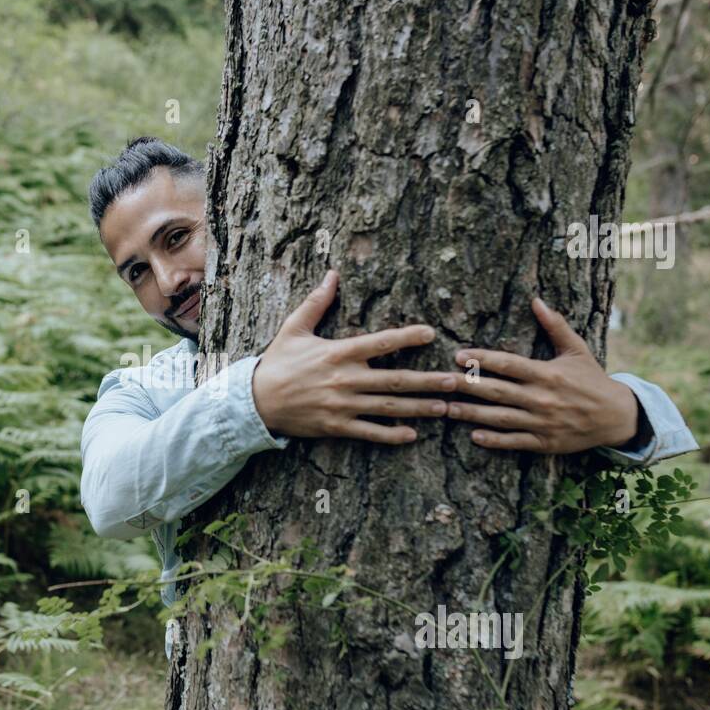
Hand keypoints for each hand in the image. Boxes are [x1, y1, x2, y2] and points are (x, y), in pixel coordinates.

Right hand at [251, 270, 456, 443]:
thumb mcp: (294, 328)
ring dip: (419, 408)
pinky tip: (412, 436)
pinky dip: (391, 435)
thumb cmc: (277, 362)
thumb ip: (316, 302)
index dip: (408, 337)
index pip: (380, 343)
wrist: (254, 401)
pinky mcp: (335, 426)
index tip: (432, 334)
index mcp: (338, 352)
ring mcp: (342, 405)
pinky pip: (369, 432)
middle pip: (395, 380)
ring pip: (388, 407)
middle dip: (427, 381)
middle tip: (455, 380)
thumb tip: (332, 274)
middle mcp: (345, 379)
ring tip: (444, 408)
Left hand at [445, 297, 640, 453]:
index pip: (509, 364)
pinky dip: (495, 440)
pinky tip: (474, 436)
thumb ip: (555, 326)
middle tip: (440, 382)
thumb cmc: (592, 379)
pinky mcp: (545, 443)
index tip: (458, 355)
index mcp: (548, 374)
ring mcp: (543, 422)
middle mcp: (543, 398)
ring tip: (447, 409)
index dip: (482, 359)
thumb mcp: (576, 349)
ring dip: (472, 414)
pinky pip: (515, 441)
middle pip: (498, 391)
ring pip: (501, 418)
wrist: (617, 416)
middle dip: (467, 386)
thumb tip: (536, 300)